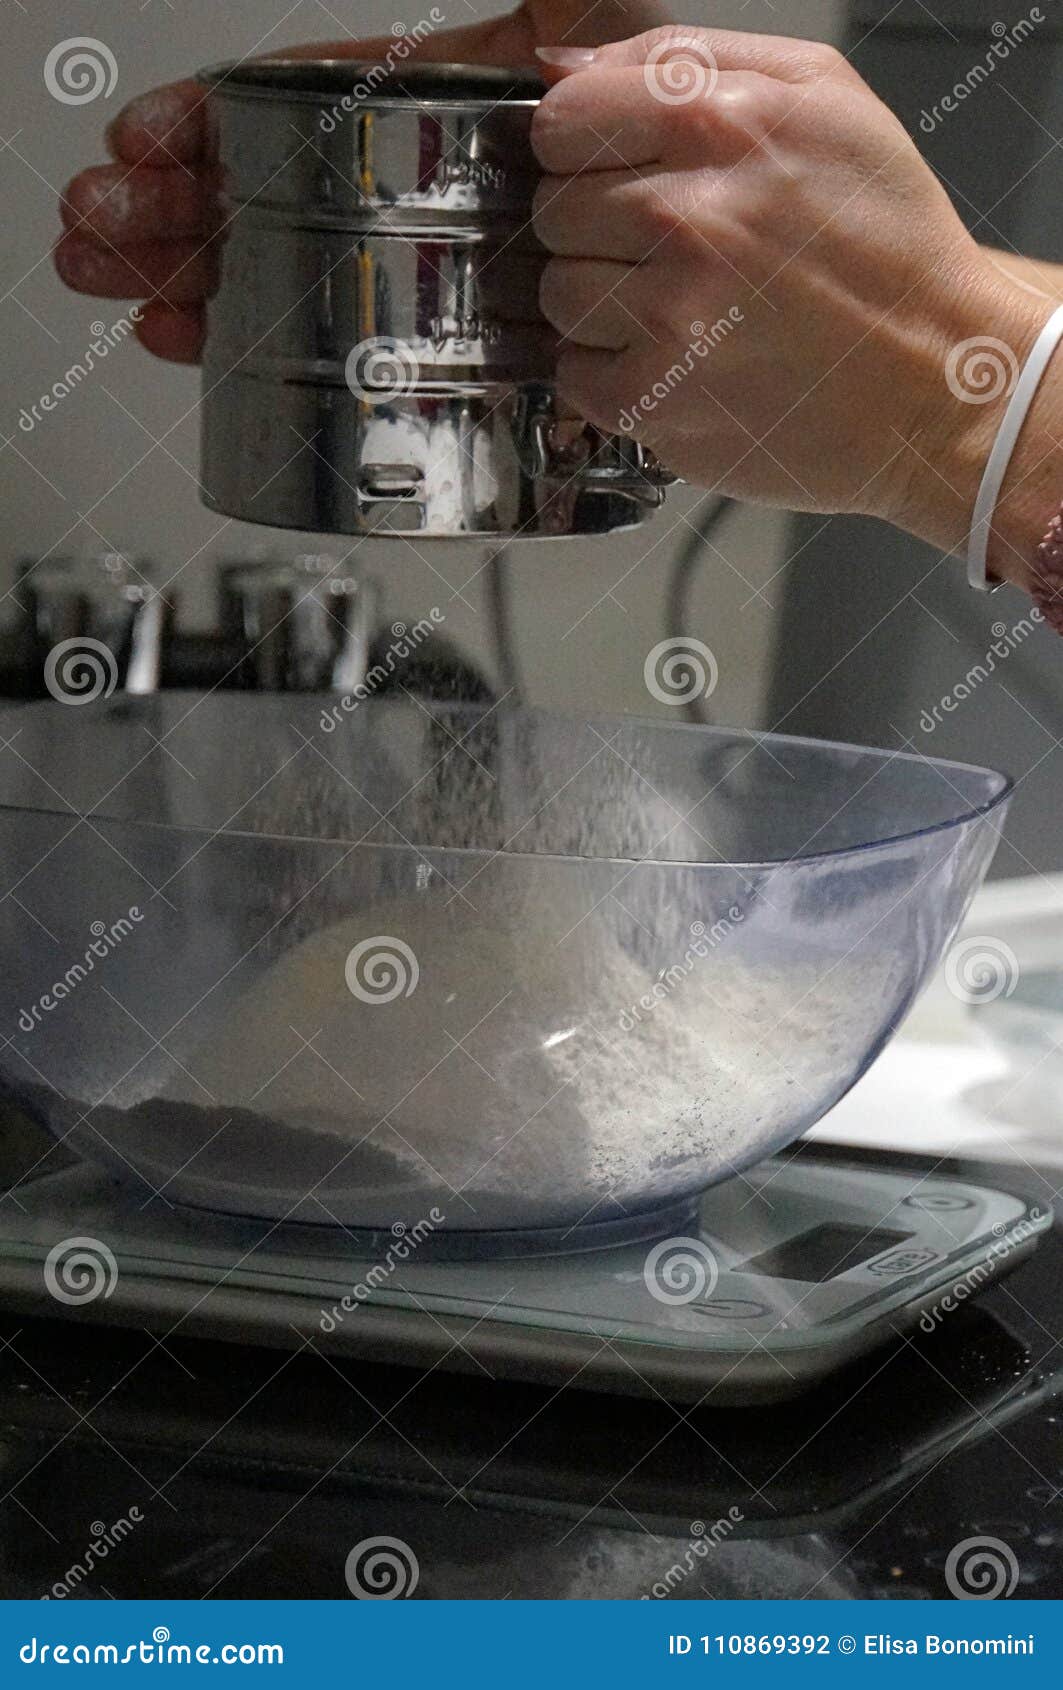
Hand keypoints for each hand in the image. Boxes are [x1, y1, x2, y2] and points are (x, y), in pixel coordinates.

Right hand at [55, 0, 667, 362]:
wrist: (703, 286)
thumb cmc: (659, 170)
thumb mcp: (608, 62)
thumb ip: (561, 17)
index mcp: (425, 115)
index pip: (292, 107)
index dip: (210, 122)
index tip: (146, 140)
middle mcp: (399, 190)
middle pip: (254, 184)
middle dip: (164, 203)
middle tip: (96, 223)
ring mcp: (398, 269)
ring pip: (262, 260)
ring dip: (176, 266)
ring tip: (108, 273)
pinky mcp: (411, 349)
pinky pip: (305, 337)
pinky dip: (232, 337)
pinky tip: (176, 331)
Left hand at [531, 26, 1052, 578]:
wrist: (938, 376)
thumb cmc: (885, 241)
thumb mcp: (821, 95)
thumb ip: (685, 58)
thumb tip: (567, 67)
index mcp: (720, 123)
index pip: (563, 118)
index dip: (579, 146)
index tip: (611, 170)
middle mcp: (688, 217)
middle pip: (554, 210)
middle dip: (596, 227)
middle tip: (669, 249)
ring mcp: (667, 317)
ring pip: (558, 294)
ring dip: (601, 303)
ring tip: (679, 308)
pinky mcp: (657, 401)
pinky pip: (575, 373)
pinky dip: (610, 372)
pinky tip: (674, 360)